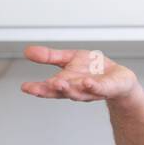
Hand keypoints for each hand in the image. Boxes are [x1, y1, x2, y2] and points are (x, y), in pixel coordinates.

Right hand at [21, 46, 138, 101]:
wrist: (118, 78)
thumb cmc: (93, 70)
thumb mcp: (69, 58)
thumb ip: (50, 57)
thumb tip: (27, 51)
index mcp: (66, 83)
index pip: (49, 88)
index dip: (38, 89)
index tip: (25, 87)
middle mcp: (77, 90)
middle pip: (61, 93)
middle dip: (51, 90)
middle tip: (39, 88)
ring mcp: (92, 91)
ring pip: (78, 93)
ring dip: (69, 90)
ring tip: (59, 83)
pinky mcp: (107, 88)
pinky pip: (99, 89)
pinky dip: (93, 87)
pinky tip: (87, 82)